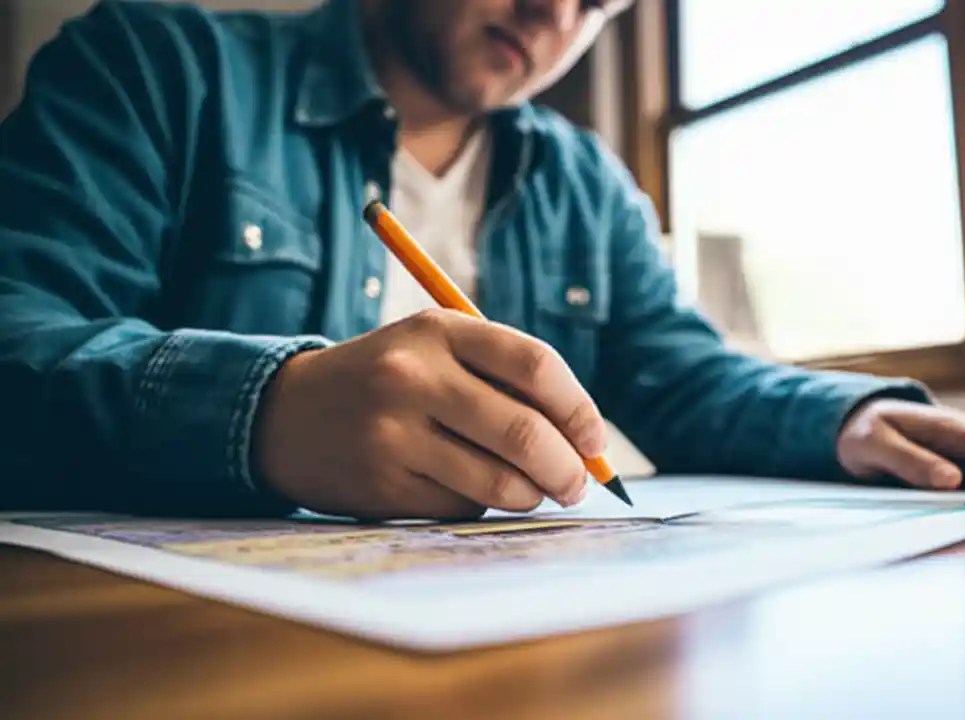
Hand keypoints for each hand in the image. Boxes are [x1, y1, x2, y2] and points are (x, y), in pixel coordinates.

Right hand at [252, 310, 606, 518]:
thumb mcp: (436, 349)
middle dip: (567, 468)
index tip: (594, 441)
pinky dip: (481, 507)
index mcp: (440, 330)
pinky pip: (461, 507)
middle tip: (578, 485)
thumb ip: (505, 381)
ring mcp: (394, 432)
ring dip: (531, 495)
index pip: (536, 366)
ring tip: (533, 492)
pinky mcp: (382, 483)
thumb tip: (585, 445)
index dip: (579, 409)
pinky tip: (465, 490)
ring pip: (498, 481)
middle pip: (524, 431)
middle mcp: (415, 376)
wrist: (287, 413)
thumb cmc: (389, 380)